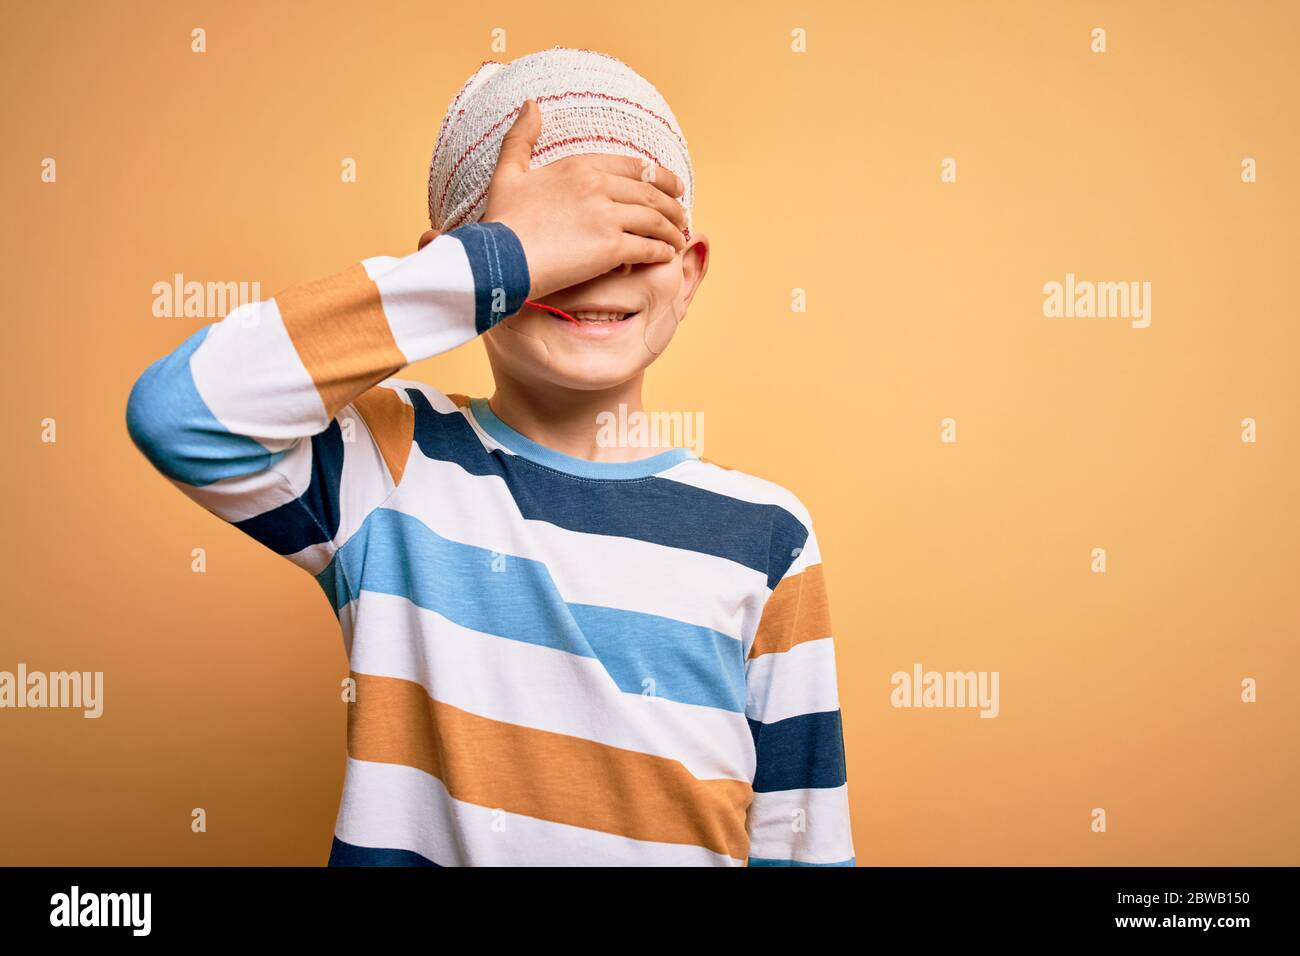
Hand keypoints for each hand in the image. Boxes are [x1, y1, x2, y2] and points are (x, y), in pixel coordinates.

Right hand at [478, 99, 687, 299]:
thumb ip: (522, 138)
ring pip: (655, 219)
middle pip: (651, 192)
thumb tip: (531, 104)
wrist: (498, 258)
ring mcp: (607, 216)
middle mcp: (598, 186)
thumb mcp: (508, 172)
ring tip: (678, 239)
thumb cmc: (501, 221)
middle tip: (681, 215)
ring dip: (672, 230)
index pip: (634, 167)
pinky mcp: (611, 247)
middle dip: (673, 205)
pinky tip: (667, 255)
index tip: (672, 186)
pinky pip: (648, 247)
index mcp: (579, 166)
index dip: (659, 177)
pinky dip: (662, 251)